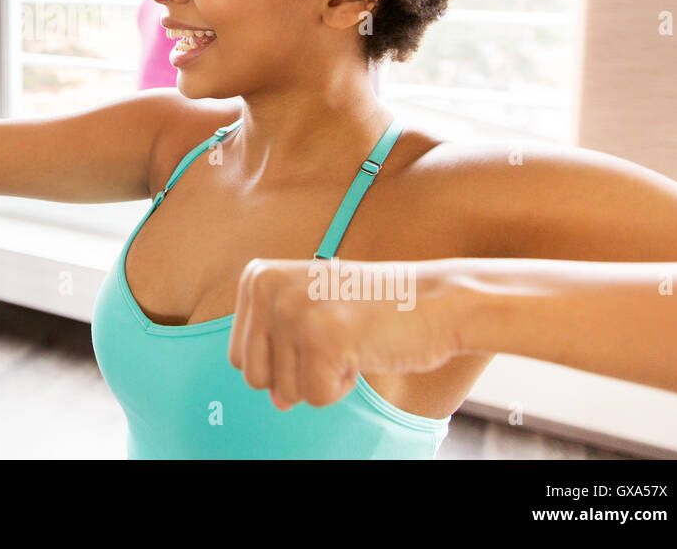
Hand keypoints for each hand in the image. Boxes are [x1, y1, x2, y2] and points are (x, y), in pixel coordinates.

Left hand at [227, 258, 460, 409]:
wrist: (437, 300)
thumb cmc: (374, 311)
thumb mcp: (311, 314)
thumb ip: (279, 350)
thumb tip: (274, 400)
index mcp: (258, 277)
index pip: (239, 356)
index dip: (284, 360)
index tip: (321, 329)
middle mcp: (266, 286)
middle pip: (254, 377)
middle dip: (297, 374)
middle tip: (337, 339)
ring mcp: (292, 309)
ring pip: (284, 392)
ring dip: (323, 379)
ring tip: (352, 340)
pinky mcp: (321, 337)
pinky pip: (316, 397)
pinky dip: (344, 388)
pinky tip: (364, 350)